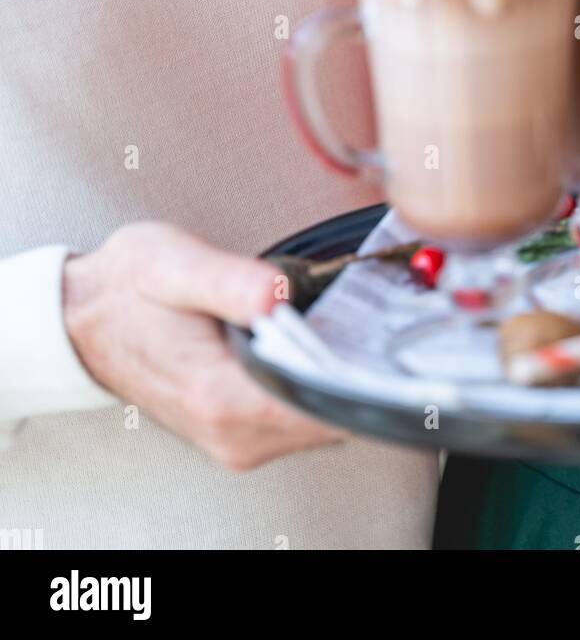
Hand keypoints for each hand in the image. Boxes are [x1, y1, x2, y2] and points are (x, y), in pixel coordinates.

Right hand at [63, 222, 344, 469]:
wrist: (85, 316)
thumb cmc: (128, 287)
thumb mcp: (176, 265)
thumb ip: (232, 282)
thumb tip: (278, 294)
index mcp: (219, 395)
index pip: (319, 406)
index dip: (355, 368)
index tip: (370, 329)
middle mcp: (231, 432)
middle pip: (330, 417)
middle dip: (350, 367)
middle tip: (354, 313)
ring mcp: (234, 439)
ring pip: (320, 422)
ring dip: (333, 376)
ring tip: (325, 323)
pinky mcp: (237, 433)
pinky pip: (298, 419)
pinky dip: (312, 385)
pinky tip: (304, 344)